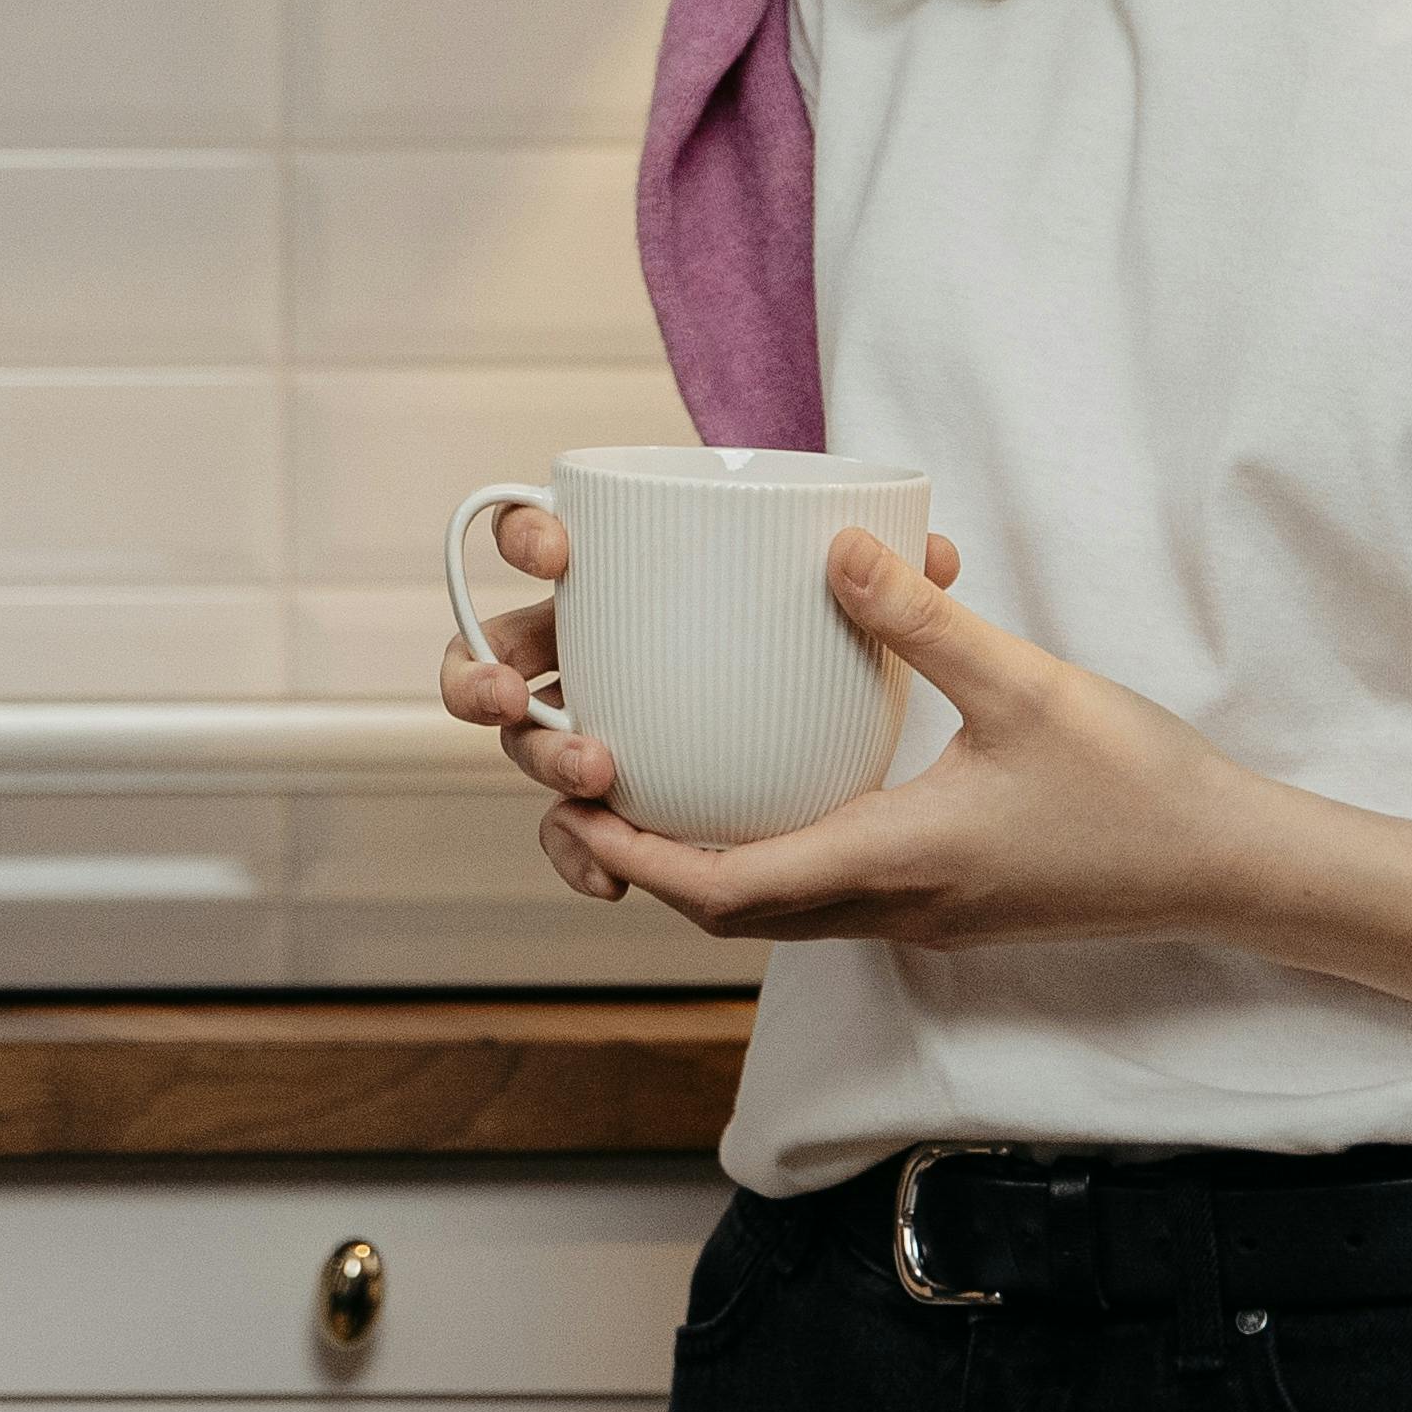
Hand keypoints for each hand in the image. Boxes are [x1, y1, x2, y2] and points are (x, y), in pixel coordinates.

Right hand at [440, 502, 977, 804]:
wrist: (907, 794)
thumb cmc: (867, 681)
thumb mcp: (916, 653)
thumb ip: (918, 603)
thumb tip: (928, 553)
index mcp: (631, 584)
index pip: (548, 542)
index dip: (527, 535)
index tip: (561, 553)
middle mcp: (600, 652)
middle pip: (504, 649)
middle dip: (483, 671)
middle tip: (520, 697)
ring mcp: (603, 726)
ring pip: (530, 742)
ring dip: (541, 760)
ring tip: (593, 776)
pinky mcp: (628, 804)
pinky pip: (577, 829)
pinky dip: (577, 850)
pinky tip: (612, 876)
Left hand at [476, 524, 1267, 949]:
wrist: (1228, 868)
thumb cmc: (1138, 787)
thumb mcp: (1028, 685)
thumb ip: (924, 621)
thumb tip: (833, 547)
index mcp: (893, 866)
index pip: (724, 888)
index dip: (635, 853)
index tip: (573, 802)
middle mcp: (890, 908)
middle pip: (731, 912)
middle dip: (647, 860)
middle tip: (587, 786)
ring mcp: (918, 916)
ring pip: (777, 910)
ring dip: (704, 863)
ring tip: (656, 784)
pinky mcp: (944, 902)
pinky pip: (825, 893)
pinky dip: (772, 853)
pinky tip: (773, 784)